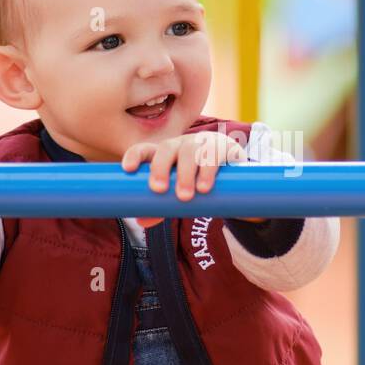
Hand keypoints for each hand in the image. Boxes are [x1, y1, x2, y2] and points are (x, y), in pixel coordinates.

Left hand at [122, 131, 250, 227]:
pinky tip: (204, 187)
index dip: (135, 156)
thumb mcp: (180, 193)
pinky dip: (208, 171)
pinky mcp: (223, 147)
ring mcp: (202, 143)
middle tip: (158, 189)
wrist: (236, 175)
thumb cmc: (199, 182)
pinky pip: (214, 155)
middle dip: (160, 167)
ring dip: (185, 173)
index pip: (145, 149)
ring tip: (184, 196)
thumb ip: (162, 207)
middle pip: (166, 148)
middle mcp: (181, 145)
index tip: (128, 169)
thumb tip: (142, 221)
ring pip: (189, 152)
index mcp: (165, 154)